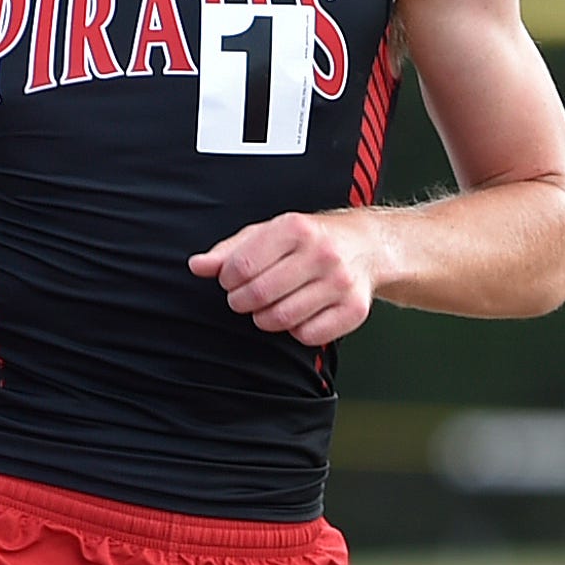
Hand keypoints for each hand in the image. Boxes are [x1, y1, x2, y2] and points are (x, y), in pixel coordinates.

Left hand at [190, 212, 383, 347]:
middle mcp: (321, 253)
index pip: (241, 266)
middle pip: (258, 295)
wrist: (367, 246)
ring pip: (281, 319)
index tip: (232, 281)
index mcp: (295, 228)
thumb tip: (197, 266)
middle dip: (241, 302)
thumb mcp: (268, 234)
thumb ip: (230, 251)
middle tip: (245, 299)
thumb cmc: (309, 240)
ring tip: (268, 307)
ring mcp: (340, 282)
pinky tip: (298, 314)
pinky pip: (307, 335)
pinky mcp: (353, 310)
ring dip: (264, 319)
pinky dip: (295, 331)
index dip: (228, 280)